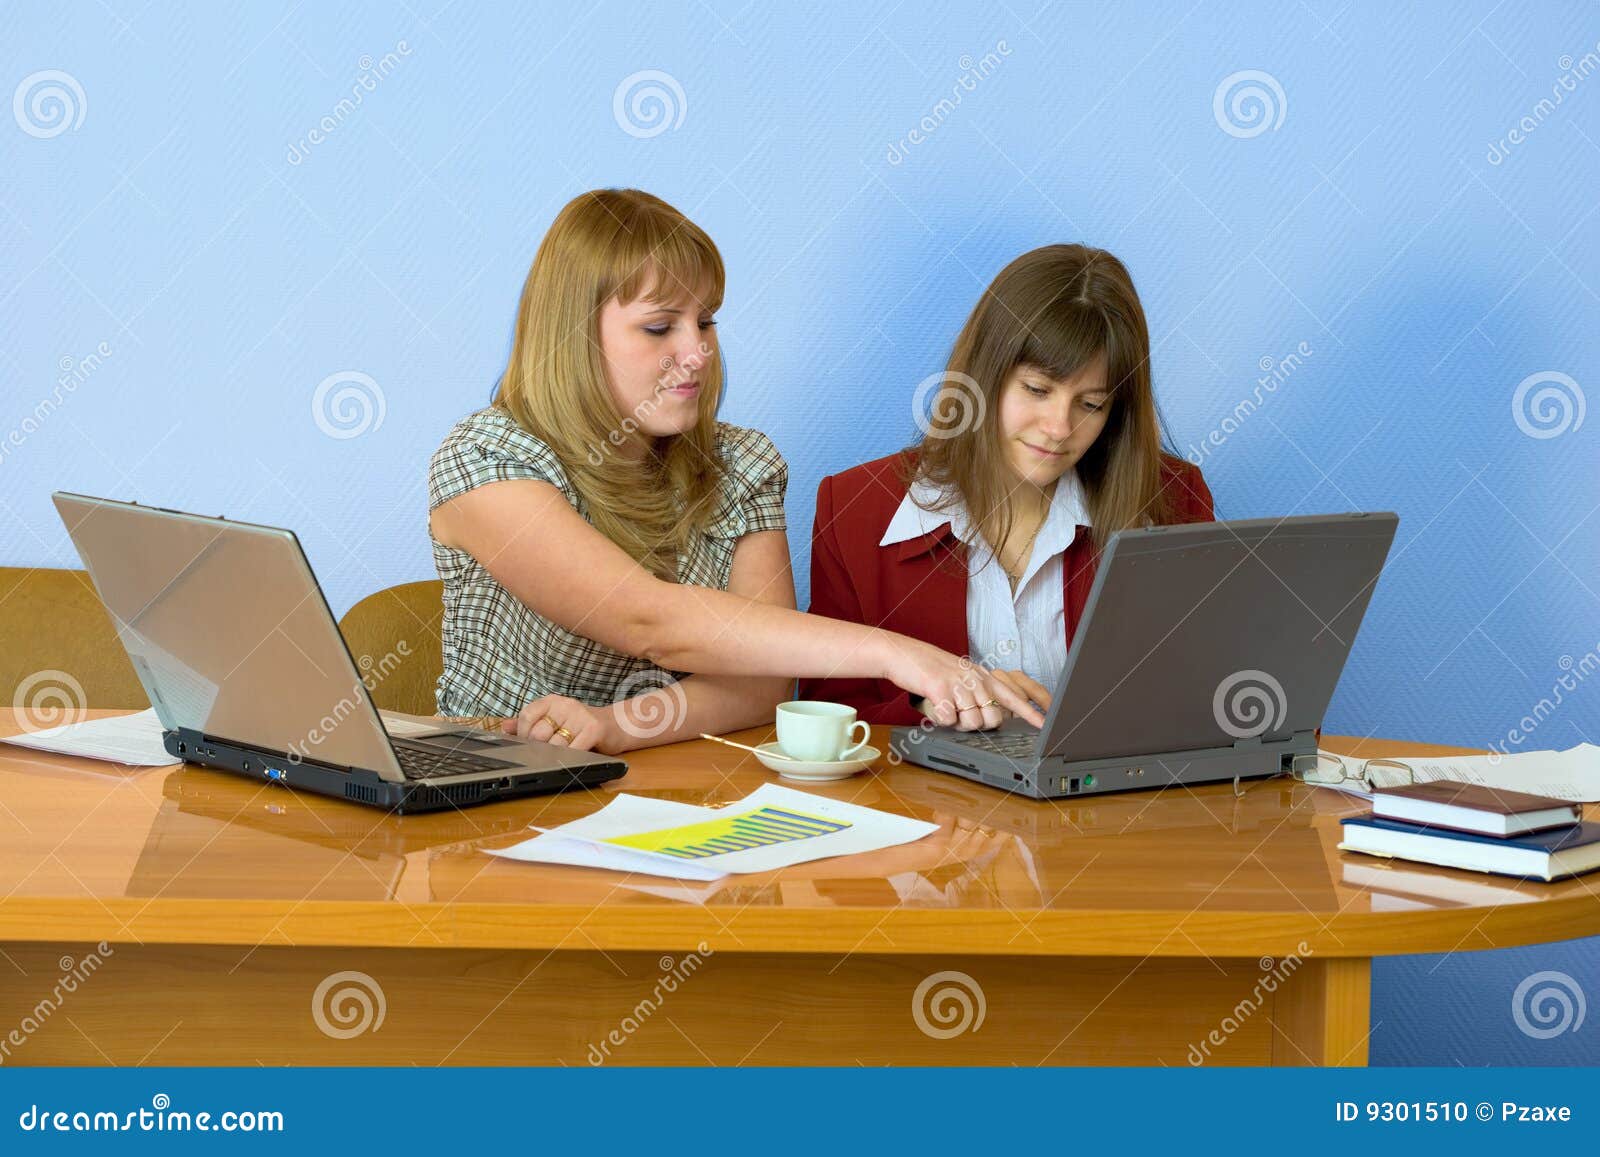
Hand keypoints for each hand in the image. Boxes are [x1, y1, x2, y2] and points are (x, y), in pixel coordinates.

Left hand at [504, 694, 619, 752]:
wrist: (617, 725)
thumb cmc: (581, 725)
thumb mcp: (555, 720)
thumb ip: (530, 723)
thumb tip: (505, 727)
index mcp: (553, 701)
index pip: (527, 715)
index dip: (522, 733)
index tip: (527, 744)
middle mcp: (566, 705)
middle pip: (538, 733)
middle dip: (538, 749)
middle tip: (545, 753)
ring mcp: (580, 716)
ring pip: (555, 745)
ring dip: (555, 756)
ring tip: (561, 756)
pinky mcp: (594, 728)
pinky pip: (573, 749)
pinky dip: (569, 759)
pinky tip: (572, 759)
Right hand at [878, 635, 1045, 730]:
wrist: (901, 653)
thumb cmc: (930, 669)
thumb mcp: (961, 677)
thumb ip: (978, 694)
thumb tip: (991, 717)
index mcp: (982, 676)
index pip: (1013, 697)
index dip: (1031, 712)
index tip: (1046, 725)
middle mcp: (974, 678)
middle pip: (992, 718)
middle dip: (978, 725)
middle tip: (960, 714)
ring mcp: (957, 682)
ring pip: (972, 722)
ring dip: (958, 723)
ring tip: (946, 708)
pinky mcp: (939, 688)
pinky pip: (949, 719)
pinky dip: (941, 720)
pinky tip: (935, 706)